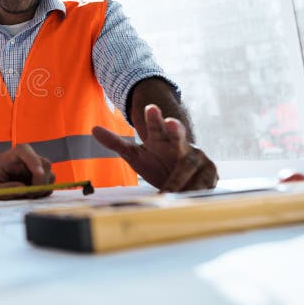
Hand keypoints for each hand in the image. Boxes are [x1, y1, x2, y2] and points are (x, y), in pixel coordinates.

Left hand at [0, 144, 54, 198]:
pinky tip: (30, 195)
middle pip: (45, 165)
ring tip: (26, 196)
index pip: (26, 151)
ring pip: (50, 176)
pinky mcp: (42, 176)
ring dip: (41, 189)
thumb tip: (23, 189)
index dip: (35, 162)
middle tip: (28, 195)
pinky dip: (42, 193)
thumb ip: (3, 189)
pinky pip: (49, 185)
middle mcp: (29, 156)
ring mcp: (38, 166)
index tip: (38, 174)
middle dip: (40, 182)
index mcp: (15, 153)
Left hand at [92, 104, 217, 191]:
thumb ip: (116, 142)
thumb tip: (93, 128)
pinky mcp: (210, 173)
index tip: (149, 107)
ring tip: (168, 190)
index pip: (156, 125)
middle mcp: (181, 144)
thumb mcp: (133, 155)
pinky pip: (203, 182)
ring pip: (189, 163)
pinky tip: (190, 196)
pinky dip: (195, 189)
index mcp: (162, 137)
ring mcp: (198, 158)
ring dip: (180, 175)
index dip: (153, 117)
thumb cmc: (155, 162)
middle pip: (178, 135)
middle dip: (175, 128)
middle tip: (170, 122)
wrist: (179, 179)